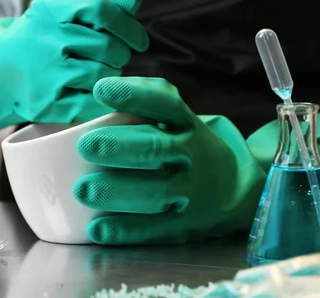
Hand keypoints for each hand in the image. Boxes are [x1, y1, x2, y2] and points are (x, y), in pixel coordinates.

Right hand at [0, 0, 147, 154]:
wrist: (0, 71)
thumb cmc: (46, 37)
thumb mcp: (67, 12)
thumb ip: (104, 1)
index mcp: (50, 9)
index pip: (101, 9)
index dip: (128, 26)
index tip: (139, 42)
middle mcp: (44, 39)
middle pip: (108, 47)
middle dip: (118, 55)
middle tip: (111, 59)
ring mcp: (43, 73)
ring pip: (103, 75)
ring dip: (110, 76)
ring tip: (98, 73)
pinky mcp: (45, 104)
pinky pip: (93, 102)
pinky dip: (101, 98)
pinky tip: (94, 93)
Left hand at [73, 77, 266, 244]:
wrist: (236, 190)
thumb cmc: (187, 145)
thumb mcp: (179, 118)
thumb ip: (148, 99)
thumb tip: (103, 89)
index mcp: (186, 124)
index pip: (165, 104)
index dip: (134, 96)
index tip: (101, 90)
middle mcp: (190, 155)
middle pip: (157, 149)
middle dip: (120, 147)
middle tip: (85, 146)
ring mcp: (189, 192)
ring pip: (155, 192)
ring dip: (117, 191)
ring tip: (83, 189)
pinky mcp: (183, 226)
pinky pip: (154, 229)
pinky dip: (125, 230)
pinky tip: (97, 228)